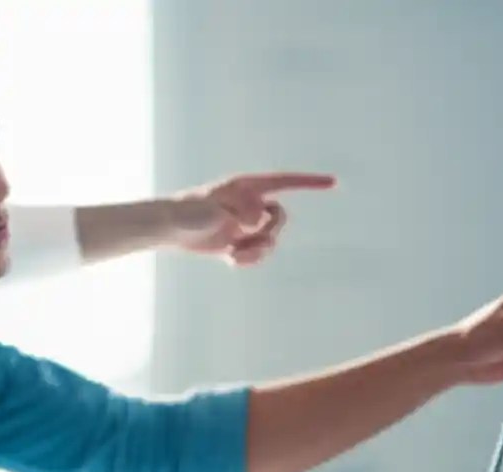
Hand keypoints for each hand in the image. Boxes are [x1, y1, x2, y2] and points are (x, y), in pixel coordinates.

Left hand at [172, 172, 335, 265]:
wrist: (169, 227)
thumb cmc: (190, 211)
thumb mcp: (218, 207)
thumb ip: (242, 210)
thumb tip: (261, 220)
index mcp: (248, 187)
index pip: (286, 182)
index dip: (310, 183)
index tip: (333, 183)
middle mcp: (250, 205)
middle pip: (281, 218)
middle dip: (271, 231)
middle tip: (249, 236)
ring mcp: (245, 224)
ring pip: (270, 240)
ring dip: (257, 250)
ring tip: (234, 254)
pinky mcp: (237, 241)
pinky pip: (256, 254)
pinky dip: (248, 259)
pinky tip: (230, 259)